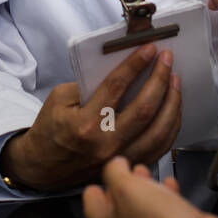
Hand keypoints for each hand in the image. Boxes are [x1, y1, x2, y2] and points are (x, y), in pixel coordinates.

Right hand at [0, 43, 181, 193]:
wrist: (42, 168)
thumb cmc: (50, 131)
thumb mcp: (58, 99)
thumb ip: (87, 84)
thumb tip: (121, 70)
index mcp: (85, 124)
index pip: (116, 88)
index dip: (135, 65)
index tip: (149, 49)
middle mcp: (105, 144)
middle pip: (144, 109)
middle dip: (160, 79)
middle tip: (167, 59)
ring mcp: (119, 158)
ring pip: (159, 131)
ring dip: (172, 102)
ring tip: (175, 81)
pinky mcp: (127, 166)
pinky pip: (160, 147)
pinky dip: (171, 126)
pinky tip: (173, 108)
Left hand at [83, 155, 217, 217]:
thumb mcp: (125, 185)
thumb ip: (114, 171)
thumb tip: (115, 165)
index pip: (92, 199)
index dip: (101, 180)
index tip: (112, 169)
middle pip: (117, 202)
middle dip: (125, 182)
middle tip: (131, 169)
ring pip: (141, 206)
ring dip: (146, 188)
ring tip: (149, 173)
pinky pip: (163, 211)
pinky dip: (166, 196)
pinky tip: (170, 185)